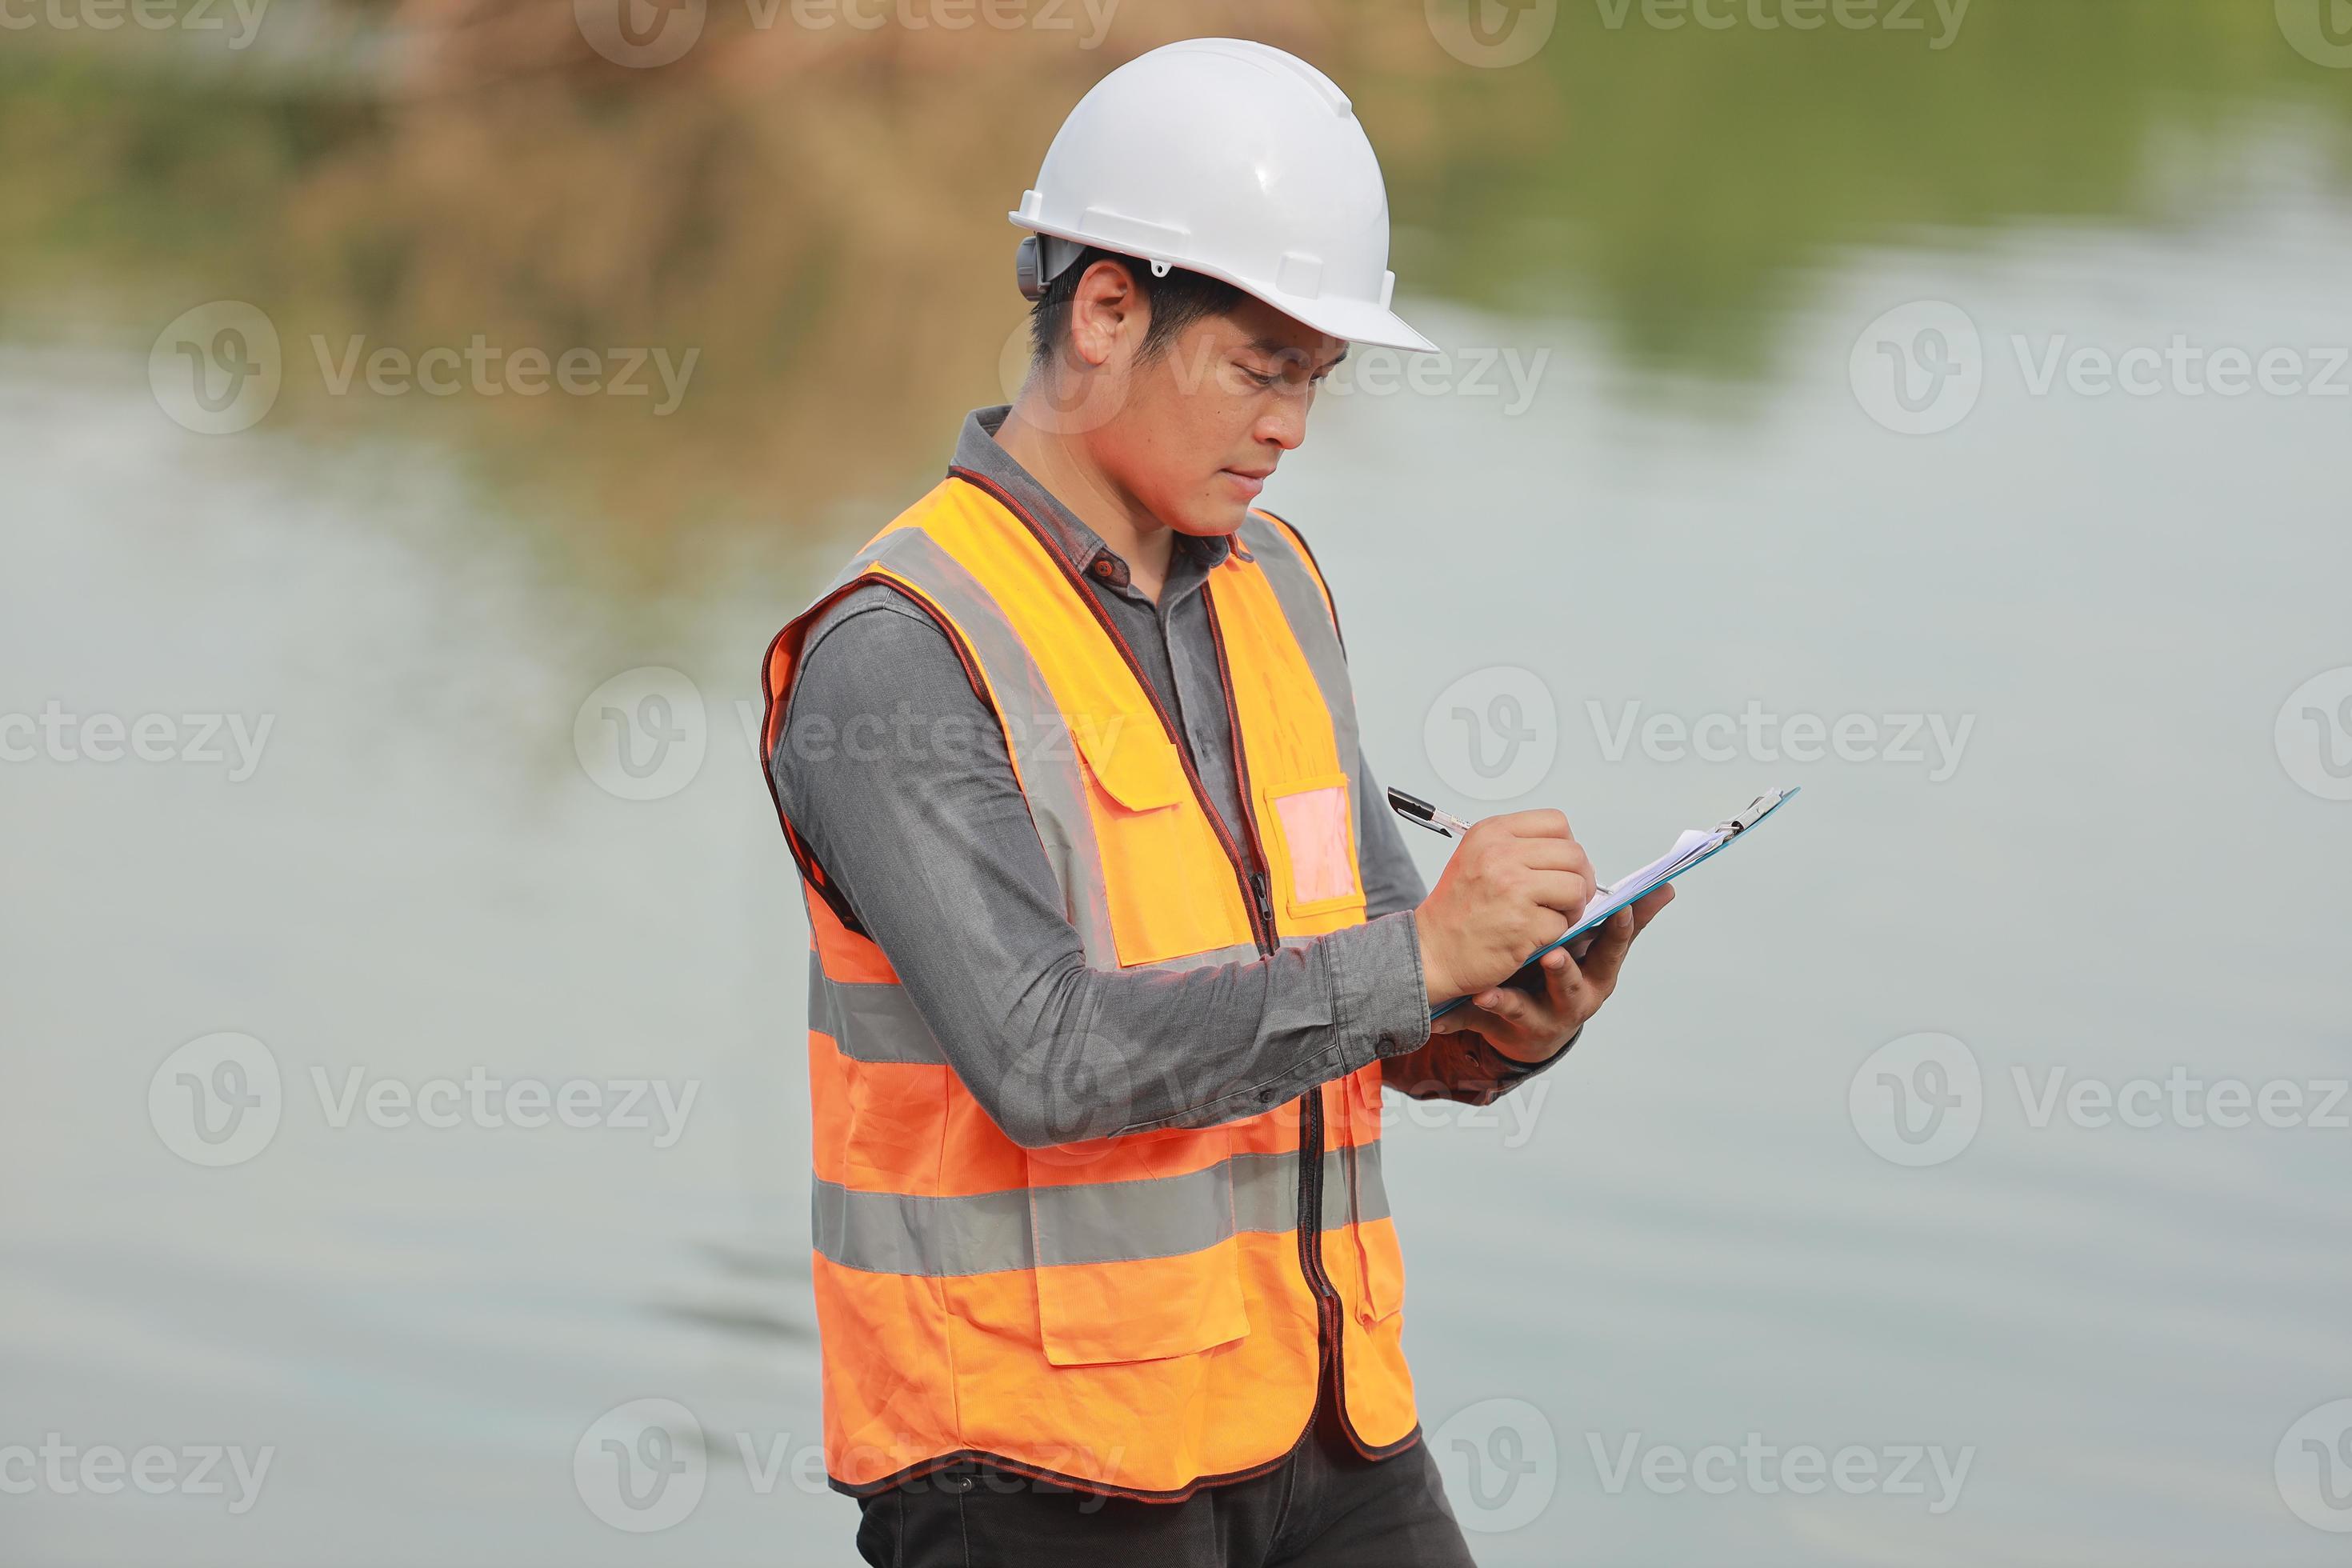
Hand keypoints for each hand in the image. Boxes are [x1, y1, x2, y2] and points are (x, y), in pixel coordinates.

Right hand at [1412, 809, 1596, 1006]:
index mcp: (1492, 834)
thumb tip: (1567, 852)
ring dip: (1572, 907)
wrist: (1432, 950)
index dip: (1567, 846)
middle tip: (1569, 897)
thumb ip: (1517, 846)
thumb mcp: (1476, 857)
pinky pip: (1563, 923)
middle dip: (1580, 879)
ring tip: (1552, 915)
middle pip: (1574, 855)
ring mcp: (1513, 889)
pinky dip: (1554, 933)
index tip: (1562, 866)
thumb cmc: (1456, 909)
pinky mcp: (1523, 924)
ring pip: (1576, 887)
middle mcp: (1501, 855)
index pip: (1556, 823)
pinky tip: (1533, 934)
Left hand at [1448, 885, 1673, 1062]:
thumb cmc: (1569, 970)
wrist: (1535, 1020)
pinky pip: (1486, 1019)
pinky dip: (1471, 1012)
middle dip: (1564, 971)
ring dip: (1512, 1000)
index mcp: (1597, 973)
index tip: (1620, 910)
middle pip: (1573, 985)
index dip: (1618, 931)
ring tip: (1493, 990)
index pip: (1612, 950)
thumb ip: (1627, 918)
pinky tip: (1457, 1005)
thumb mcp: (1598, 947)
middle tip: (1553, 953)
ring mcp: (1540, 1016)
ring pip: (1528, 1009)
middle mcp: (1573, 998)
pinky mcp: (1506, 1025)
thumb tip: (1667, 887)